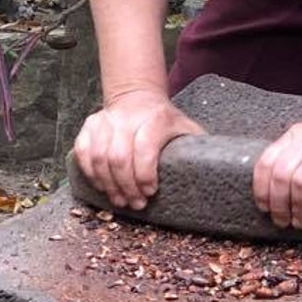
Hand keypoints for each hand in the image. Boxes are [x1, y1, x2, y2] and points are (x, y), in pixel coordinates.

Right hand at [73, 90, 202, 210]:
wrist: (137, 97)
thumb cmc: (165, 121)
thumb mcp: (186, 127)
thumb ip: (198, 145)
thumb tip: (218, 170)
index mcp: (155, 118)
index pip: (145, 149)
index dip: (144, 176)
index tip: (150, 192)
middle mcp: (127, 118)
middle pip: (119, 158)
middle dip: (126, 187)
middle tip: (135, 204)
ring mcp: (104, 120)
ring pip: (98, 158)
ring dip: (108, 185)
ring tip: (119, 200)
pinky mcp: (89, 126)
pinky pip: (82, 153)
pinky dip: (91, 174)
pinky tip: (103, 186)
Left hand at [253, 106, 301, 230]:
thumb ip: (293, 160)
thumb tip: (272, 196)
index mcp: (297, 134)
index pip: (267, 162)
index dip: (262, 190)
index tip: (265, 208)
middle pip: (283, 175)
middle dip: (279, 204)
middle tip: (283, 221)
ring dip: (298, 207)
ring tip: (300, 220)